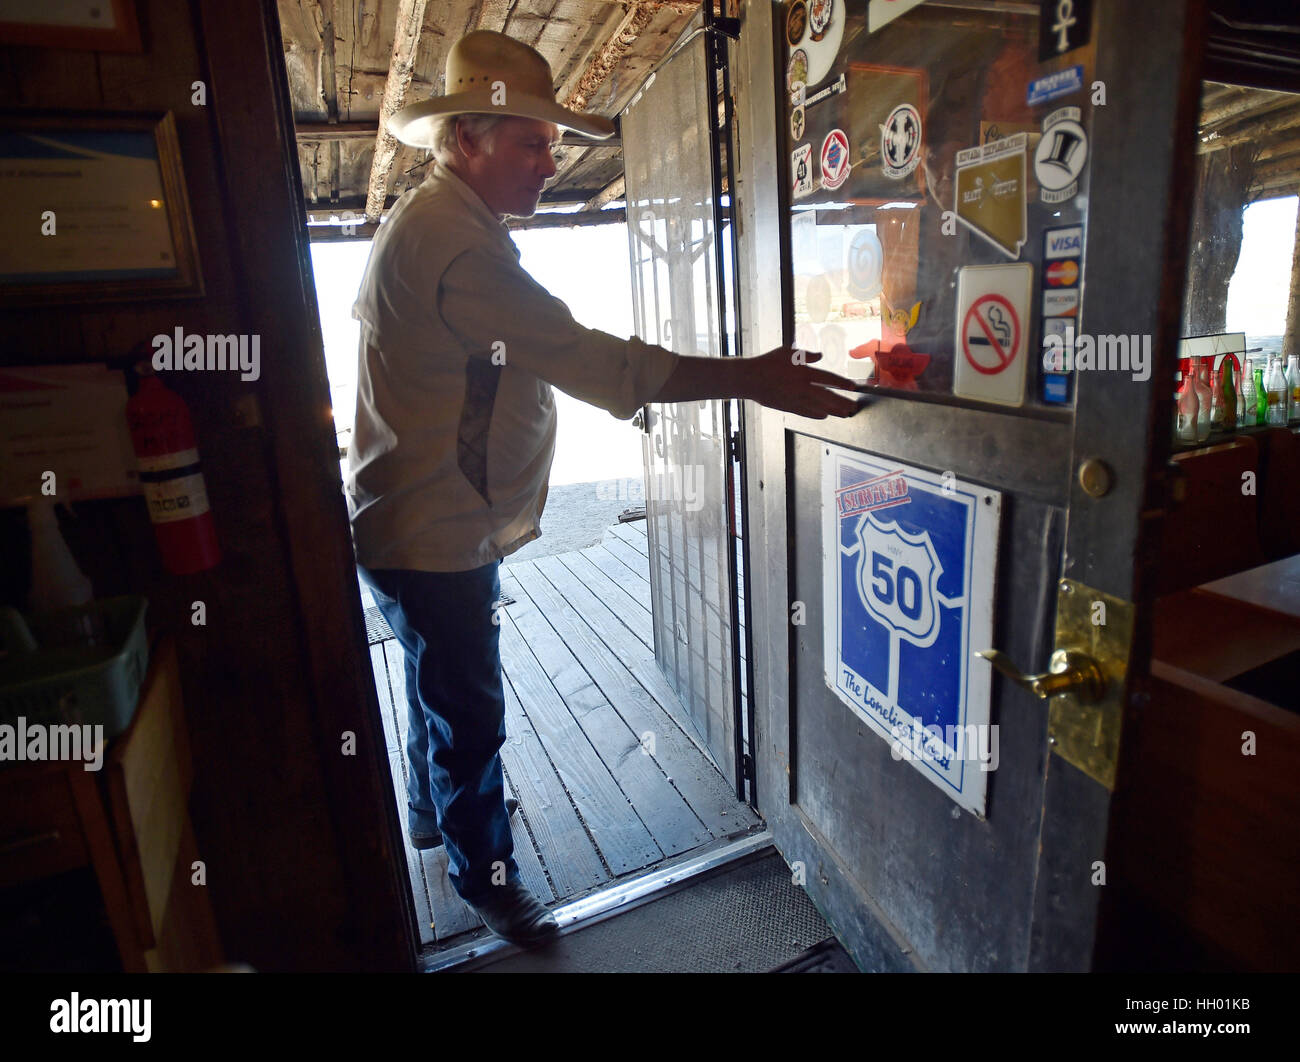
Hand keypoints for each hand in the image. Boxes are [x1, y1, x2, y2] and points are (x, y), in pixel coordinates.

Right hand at [743, 346, 871, 418]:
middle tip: (854, 407)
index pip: (828, 379)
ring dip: (833, 411)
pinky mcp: (788, 407)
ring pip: (819, 407)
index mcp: (804, 372)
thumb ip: (806, 355)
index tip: (853, 388)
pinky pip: (806, 412)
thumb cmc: (768, 362)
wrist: (750, 379)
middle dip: (842, 402)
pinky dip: (816, 415)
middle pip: (827, 397)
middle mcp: (802, 388)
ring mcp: (795, 399)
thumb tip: (820, 355)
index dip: (842, 384)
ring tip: (845, 414)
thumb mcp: (788, 352)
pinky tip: (825, 416)